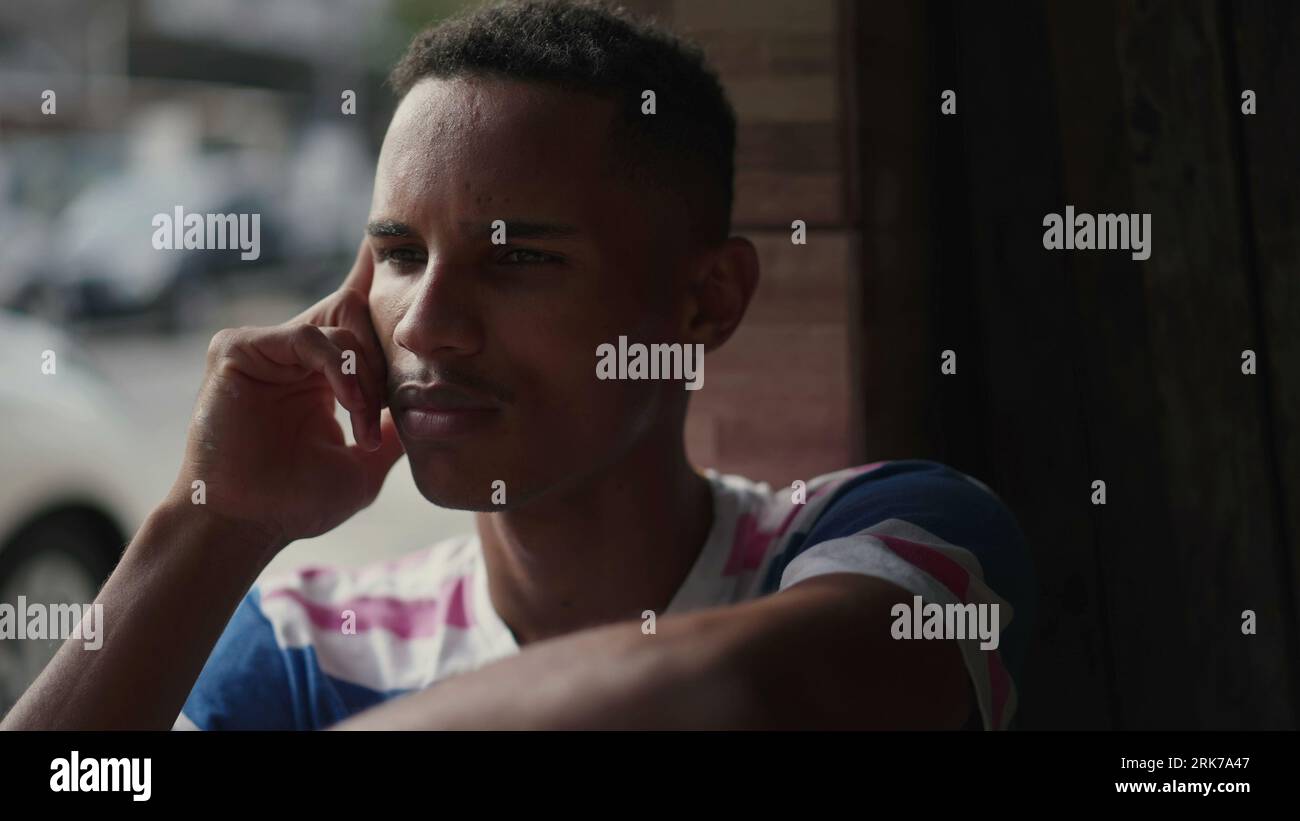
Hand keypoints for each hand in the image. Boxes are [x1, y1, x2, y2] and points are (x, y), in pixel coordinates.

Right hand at [168, 238, 404, 552]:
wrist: (246, 527)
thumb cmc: (295, 503)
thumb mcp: (366, 463)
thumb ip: (394, 430)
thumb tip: (433, 413)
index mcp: (320, 372)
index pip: (356, 316)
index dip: (378, 282)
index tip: (412, 252)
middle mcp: (293, 352)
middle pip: (357, 310)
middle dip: (383, 357)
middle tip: (381, 410)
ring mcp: (264, 346)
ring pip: (339, 322)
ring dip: (364, 374)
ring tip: (362, 422)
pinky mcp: (238, 348)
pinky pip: (307, 337)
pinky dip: (338, 369)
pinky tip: (349, 406)